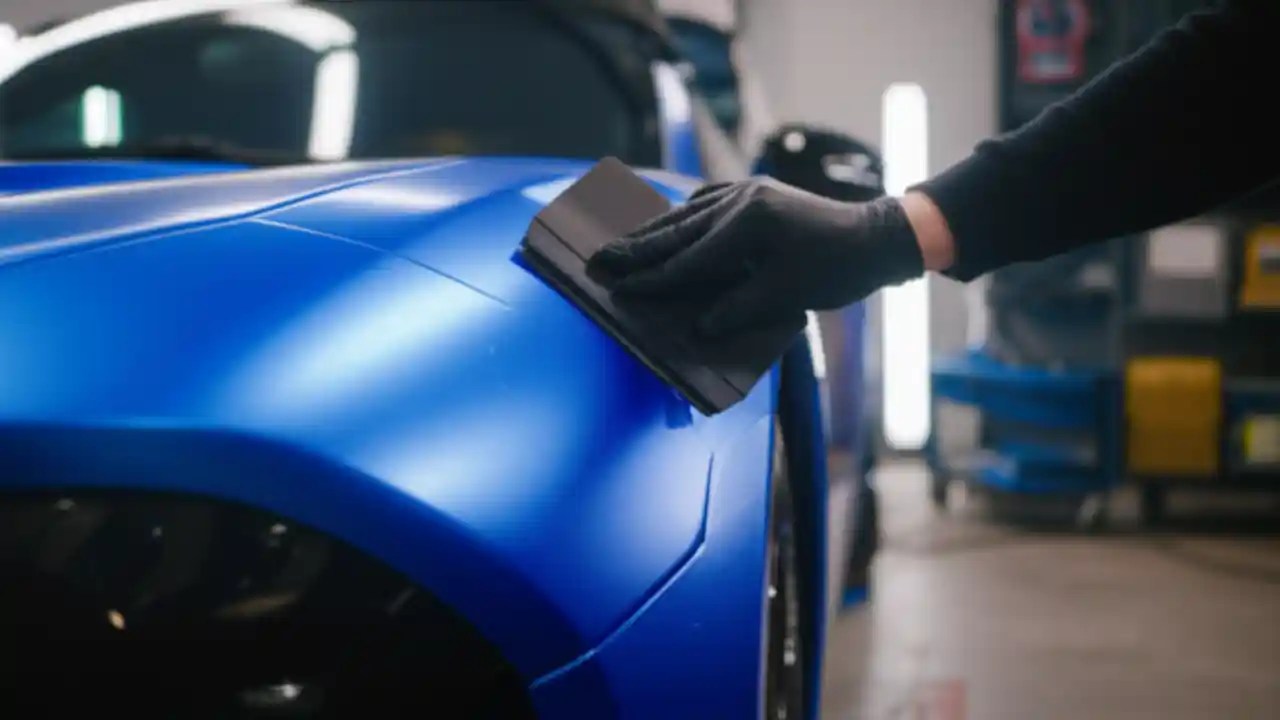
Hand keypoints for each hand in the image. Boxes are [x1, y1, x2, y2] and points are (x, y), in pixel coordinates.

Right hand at [587, 177, 925, 335]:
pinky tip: (665, 224)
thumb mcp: (785, 295)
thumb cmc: (837, 271)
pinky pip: (705, 203)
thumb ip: (736, 309)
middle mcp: (741, 199)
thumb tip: (696, 325)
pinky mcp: (754, 193)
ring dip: (652, 231)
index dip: (652, 278)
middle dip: (637, 249)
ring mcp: (747, 191)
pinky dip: (681, 217)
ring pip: (687, 213)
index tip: (620, 288)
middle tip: (599, 259)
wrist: (877, 237)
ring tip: (619, 244)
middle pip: (677, 229)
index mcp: (749, 224)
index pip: (688, 258)